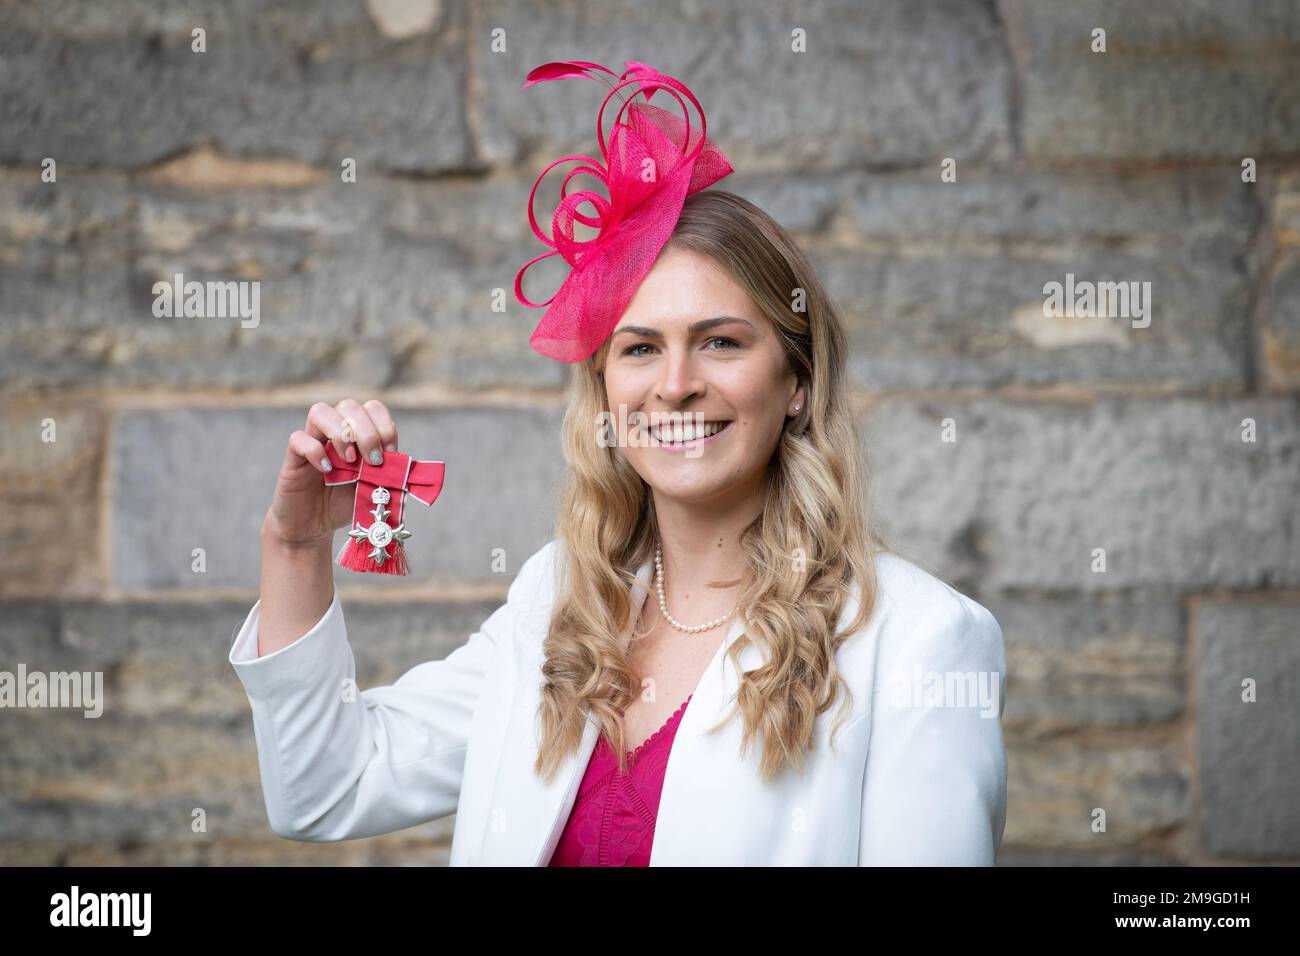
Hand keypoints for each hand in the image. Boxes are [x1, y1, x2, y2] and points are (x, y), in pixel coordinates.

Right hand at [264, 398, 399, 545]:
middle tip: (373, 461)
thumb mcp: (373, 488)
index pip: (372, 409)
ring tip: (350, 461)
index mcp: (358, 434)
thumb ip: (386, 473)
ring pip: (320, 412)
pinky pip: (298, 438)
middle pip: (349, 406)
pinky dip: (315, 451)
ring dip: (341, 434)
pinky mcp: (293, 457)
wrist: (314, 526)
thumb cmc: (345, 503)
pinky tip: (327, 470)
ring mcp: (313, 441)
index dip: (385, 427)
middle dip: (367, 432)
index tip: (391, 454)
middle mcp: (335, 431)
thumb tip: (401, 463)